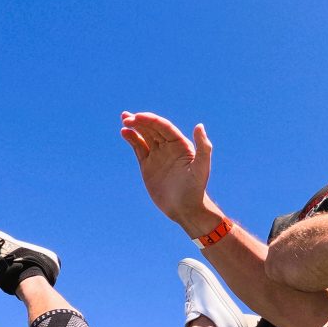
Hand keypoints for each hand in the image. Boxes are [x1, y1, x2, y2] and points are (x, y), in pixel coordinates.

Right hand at [119, 111, 215, 229]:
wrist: (185, 208)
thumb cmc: (196, 188)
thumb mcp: (202, 167)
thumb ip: (203, 146)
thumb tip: (199, 125)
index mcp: (181, 144)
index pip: (164, 127)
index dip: (151, 120)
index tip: (137, 117)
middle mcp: (169, 147)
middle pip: (152, 129)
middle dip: (140, 121)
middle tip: (126, 118)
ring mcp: (158, 155)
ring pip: (144, 136)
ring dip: (134, 127)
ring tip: (124, 120)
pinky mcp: (148, 165)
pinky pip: (139, 148)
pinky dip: (132, 139)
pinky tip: (124, 133)